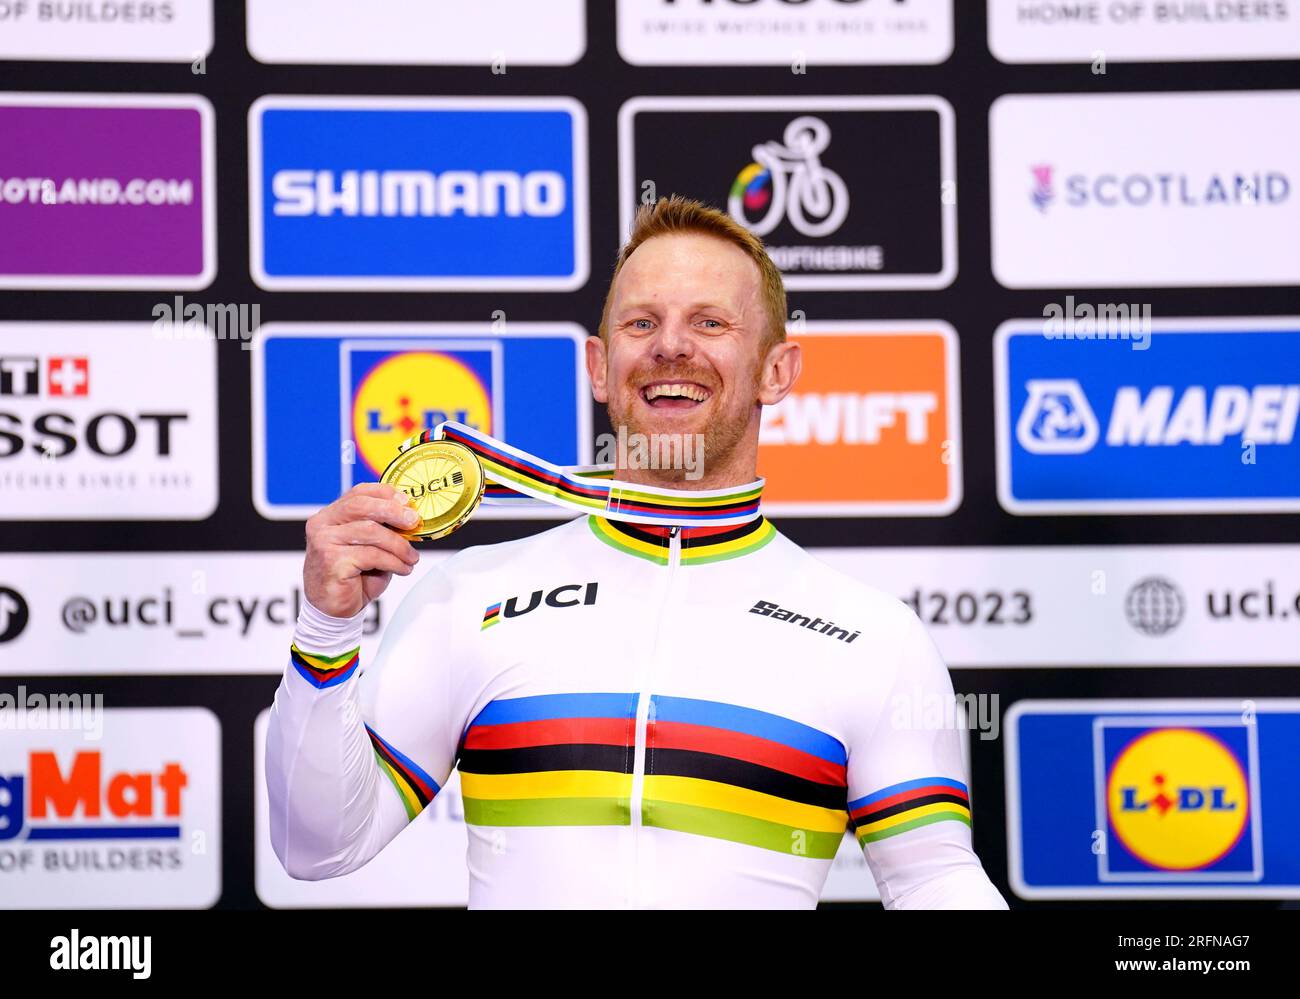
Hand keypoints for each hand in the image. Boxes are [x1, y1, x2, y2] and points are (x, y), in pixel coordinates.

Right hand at [303, 483, 421, 617]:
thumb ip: (383, 529)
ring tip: (411, 557)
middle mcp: (322, 524)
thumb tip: (411, 516)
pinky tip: (403, 569)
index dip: (384, 493)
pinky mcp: (332, 562)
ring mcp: (324, 542)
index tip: (407, 501)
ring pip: (370, 531)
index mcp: (330, 515)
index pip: (358, 493)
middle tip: (414, 521)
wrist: (334, 610)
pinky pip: (372, 555)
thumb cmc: (353, 576)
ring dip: (398, 545)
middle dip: (392, 511)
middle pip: (361, 506)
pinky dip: (394, 562)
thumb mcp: (370, 546)